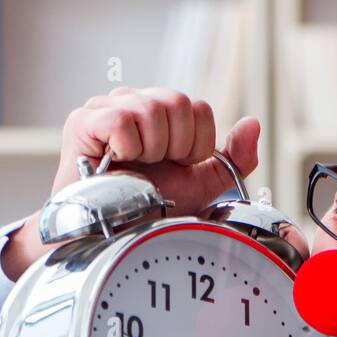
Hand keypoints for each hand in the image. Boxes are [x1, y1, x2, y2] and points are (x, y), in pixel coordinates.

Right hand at [2, 87, 260, 281]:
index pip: (198, 107)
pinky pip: (121, 119)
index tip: (177, 168)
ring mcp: (106, 107)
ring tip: (135, 169)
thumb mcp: (199, 186)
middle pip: (178, 102)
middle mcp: (134, 101)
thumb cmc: (147, 208)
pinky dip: (127, 147)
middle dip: (176, 147)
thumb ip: (231, 160)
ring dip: (151, 151)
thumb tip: (253, 124)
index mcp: (161, 112)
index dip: (195, 145)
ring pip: (153, 108)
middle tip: (155, 170)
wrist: (110, 234)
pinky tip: (117, 162)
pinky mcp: (83, 121)